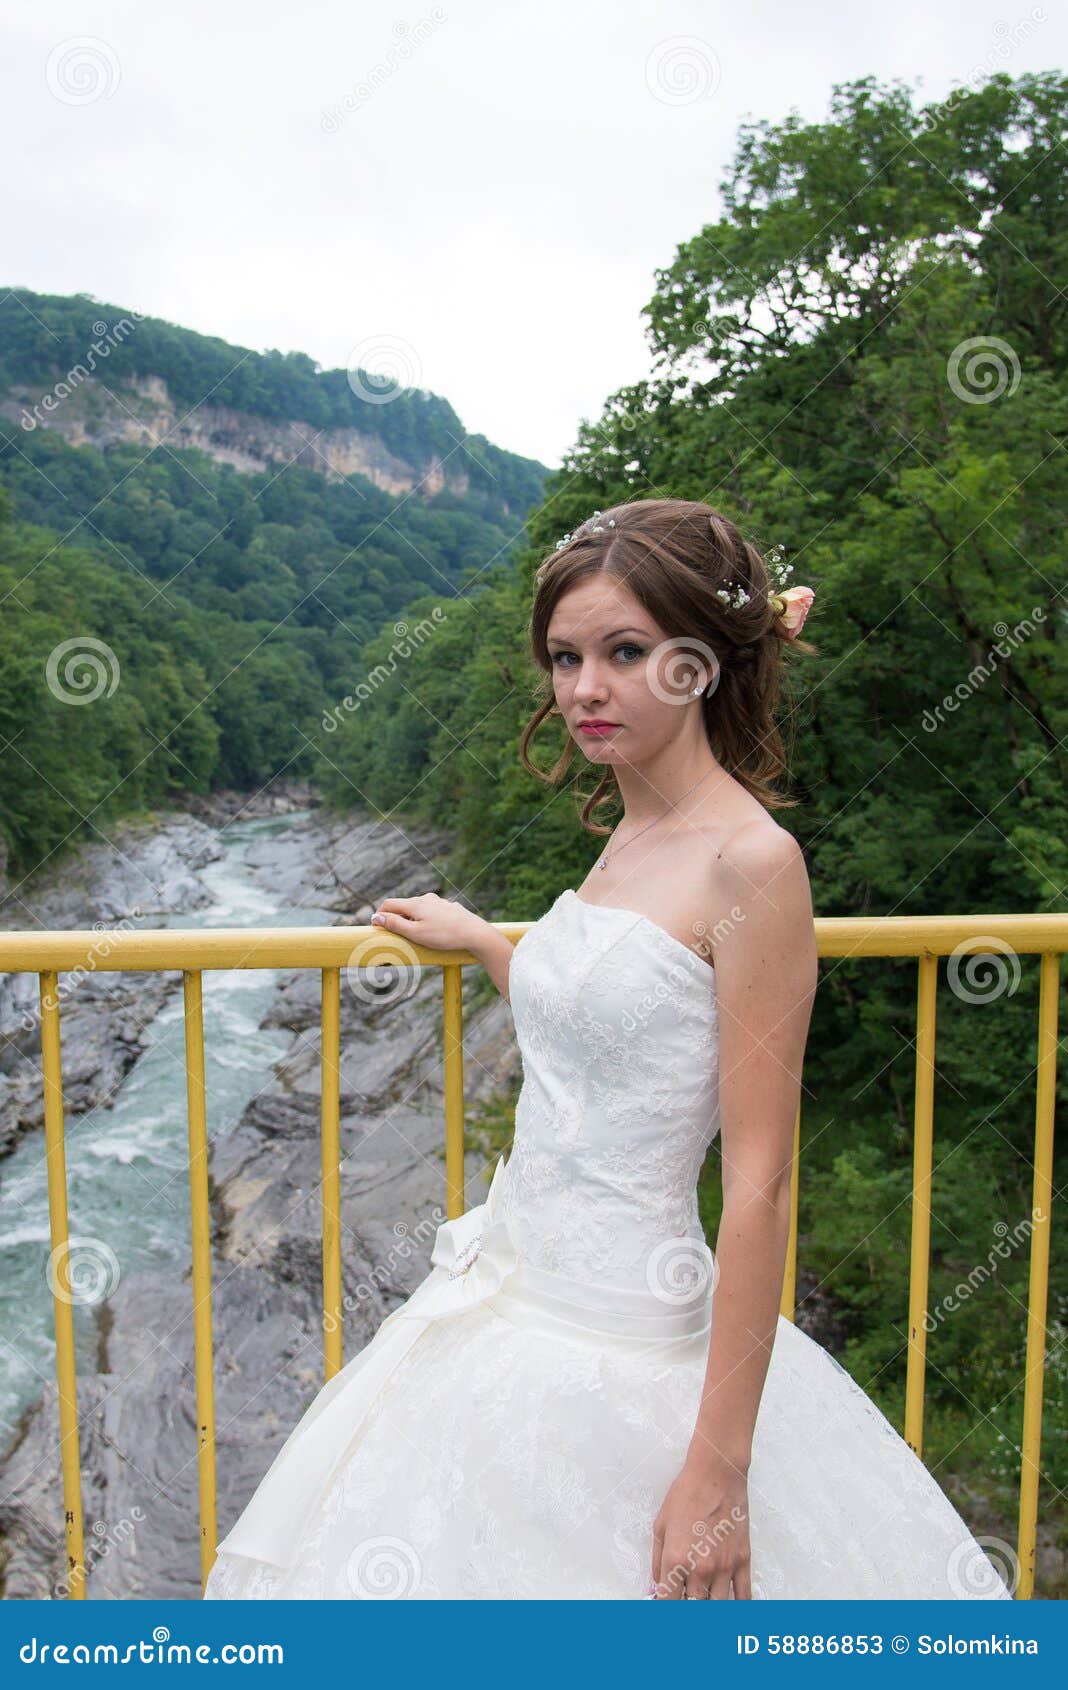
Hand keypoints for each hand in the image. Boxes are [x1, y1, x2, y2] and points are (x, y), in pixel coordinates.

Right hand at [369, 892, 483, 954]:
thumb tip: (376, 917)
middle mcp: (425, 899)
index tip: (377, 929)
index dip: (379, 915)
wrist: (475, 934)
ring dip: (412, 921)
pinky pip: (431, 913)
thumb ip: (395, 925)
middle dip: (396, 920)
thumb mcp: (415, 933)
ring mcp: (438, 902)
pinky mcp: (448, 908)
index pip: (389, 904)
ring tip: (417, 938)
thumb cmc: (444, 936)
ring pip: (418, 910)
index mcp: (414, 904)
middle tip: (396, 937)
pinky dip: (426, 922)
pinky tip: (434, 934)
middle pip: (403, 906)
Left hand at [650, 1455, 751, 1599]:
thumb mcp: (660, 1525)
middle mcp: (700, 1568)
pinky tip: (731, 1609)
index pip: (668, 1602)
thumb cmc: (686, 1494)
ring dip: (708, 1608)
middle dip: (686, 1609)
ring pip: (717, 1607)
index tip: (664, 1607)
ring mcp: (724, 1567)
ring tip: (703, 1603)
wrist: (716, 1474)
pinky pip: (743, 1596)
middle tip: (684, 1602)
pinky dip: (738, 1608)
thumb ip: (657, 1561)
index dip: (664, 1609)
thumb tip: (656, 1586)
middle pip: (693, 1609)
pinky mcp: (742, 1561)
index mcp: (676, 1560)